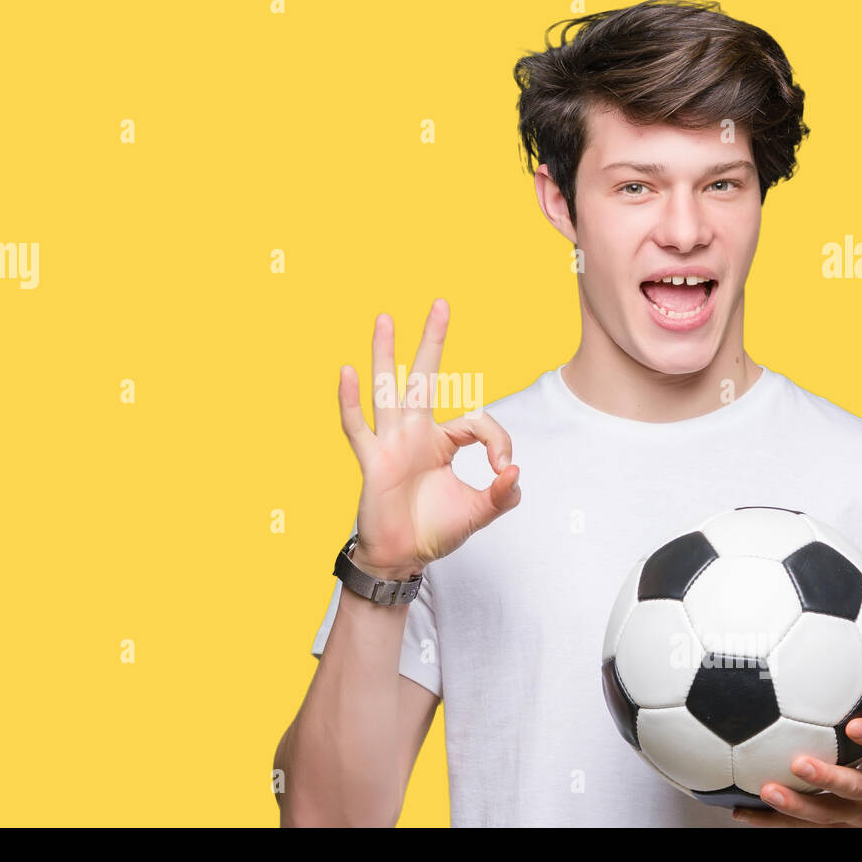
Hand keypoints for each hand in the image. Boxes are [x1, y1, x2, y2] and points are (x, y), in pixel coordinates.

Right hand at [337, 299, 521, 579]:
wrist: (403, 558)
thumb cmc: (434, 530)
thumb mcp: (479, 513)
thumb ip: (502, 495)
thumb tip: (514, 474)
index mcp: (442, 441)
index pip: (474, 420)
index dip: (497, 440)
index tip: (505, 469)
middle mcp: (415, 433)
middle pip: (424, 378)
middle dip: (433, 341)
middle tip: (441, 304)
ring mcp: (392, 443)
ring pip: (388, 390)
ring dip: (385, 354)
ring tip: (384, 318)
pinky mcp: (373, 460)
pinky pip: (358, 426)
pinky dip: (350, 401)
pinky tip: (347, 372)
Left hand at [733, 622, 861, 826]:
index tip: (855, 726)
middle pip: (855, 788)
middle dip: (829, 778)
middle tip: (799, 762)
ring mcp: (855, 813)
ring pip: (825, 814)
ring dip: (794, 805)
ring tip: (765, 789)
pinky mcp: (833, 824)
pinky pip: (798, 828)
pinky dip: (768, 821)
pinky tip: (737, 810)